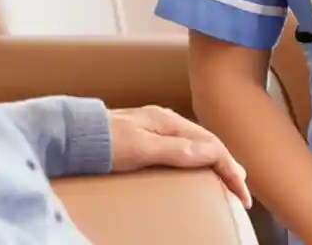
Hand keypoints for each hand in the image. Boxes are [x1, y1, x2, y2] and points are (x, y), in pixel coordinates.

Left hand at [107, 105, 250, 208]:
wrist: (71, 134)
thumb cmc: (103, 142)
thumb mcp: (143, 148)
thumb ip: (177, 149)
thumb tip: (211, 153)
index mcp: (167, 121)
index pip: (211, 145)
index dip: (230, 168)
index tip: (241, 192)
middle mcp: (163, 120)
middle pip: (206, 141)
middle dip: (227, 163)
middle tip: (241, 186)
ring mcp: (152, 126)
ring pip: (194, 142)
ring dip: (213, 159)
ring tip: (225, 175)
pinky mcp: (142, 134)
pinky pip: (181, 145)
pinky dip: (196, 157)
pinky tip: (194, 164)